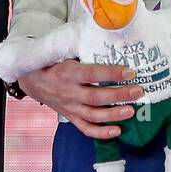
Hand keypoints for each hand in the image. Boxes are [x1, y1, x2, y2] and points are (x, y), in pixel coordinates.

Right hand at [18, 61, 145, 138]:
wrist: (32, 80)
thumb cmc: (53, 63)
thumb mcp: (63, 52)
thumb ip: (82, 50)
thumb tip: (109, 38)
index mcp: (68, 73)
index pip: (92, 74)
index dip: (112, 74)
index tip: (130, 72)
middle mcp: (69, 92)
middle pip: (96, 97)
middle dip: (119, 95)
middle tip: (138, 91)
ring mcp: (70, 107)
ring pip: (94, 115)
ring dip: (114, 115)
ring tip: (131, 111)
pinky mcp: (70, 117)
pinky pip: (86, 129)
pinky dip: (101, 133)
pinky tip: (117, 131)